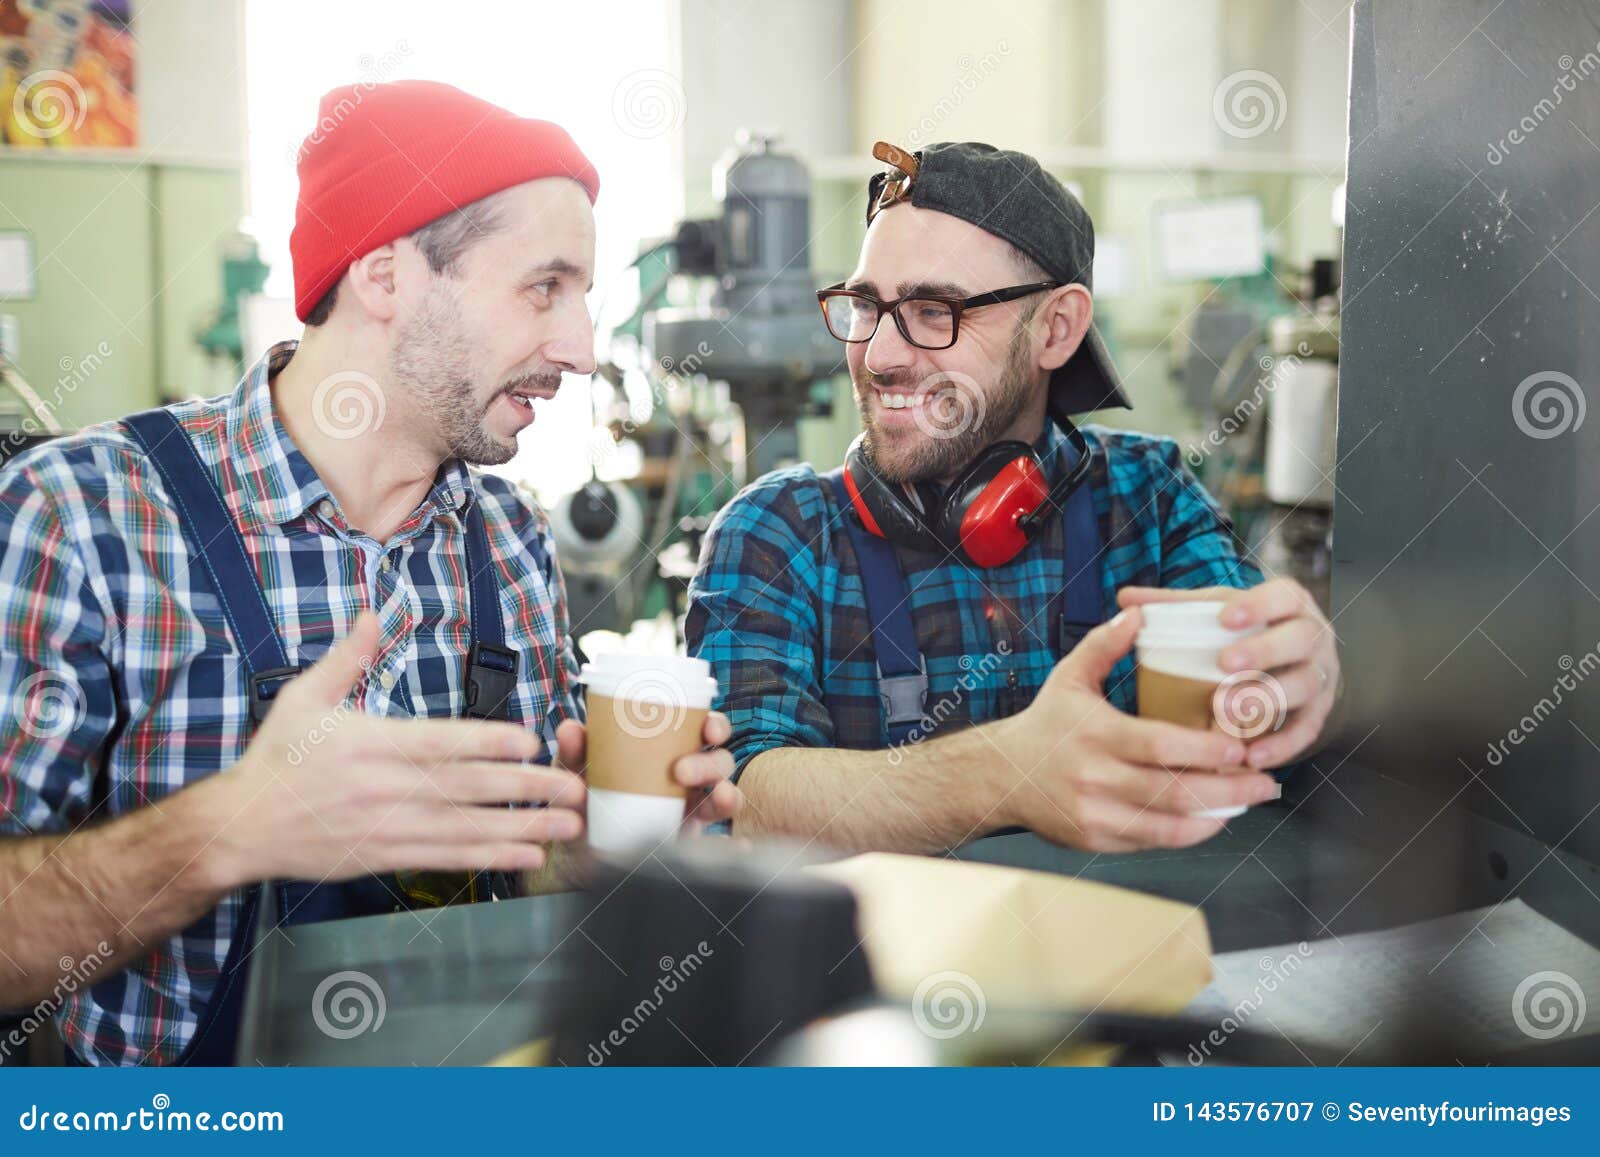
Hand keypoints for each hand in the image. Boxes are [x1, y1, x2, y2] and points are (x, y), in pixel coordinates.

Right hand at [201, 613, 586, 884]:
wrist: (240, 827)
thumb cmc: (275, 759)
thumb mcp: (303, 698)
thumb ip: (347, 658)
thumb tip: (373, 614)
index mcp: (369, 744)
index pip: (438, 742)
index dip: (487, 743)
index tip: (530, 741)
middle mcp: (383, 788)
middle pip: (466, 789)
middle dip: (525, 790)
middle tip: (573, 790)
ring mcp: (387, 828)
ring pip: (466, 829)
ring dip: (522, 829)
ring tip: (567, 827)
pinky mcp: (386, 857)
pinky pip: (447, 859)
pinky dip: (489, 859)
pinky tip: (527, 857)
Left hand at [552, 710, 741, 834]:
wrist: (578, 845)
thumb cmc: (585, 796)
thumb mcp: (576, 772)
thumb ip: (574, 752)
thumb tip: (570, 729)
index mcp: (667, 750)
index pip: (703, 730)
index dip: (715, 726)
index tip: (709, 730)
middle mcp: (686, 776)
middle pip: (719, 762)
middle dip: (711, 762)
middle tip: (681, 771)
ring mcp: (690, 809)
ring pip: (725, 797)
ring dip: (728, 795)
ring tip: (717, 799)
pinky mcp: (688, 839)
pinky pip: (720, 841)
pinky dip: (732, 843)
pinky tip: (737, 845)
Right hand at [998, 609, 1280, 852]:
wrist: (1002, 775)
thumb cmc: (1046, 723)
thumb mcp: (1069, 676)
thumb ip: (1105, 644)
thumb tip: (1139, 614)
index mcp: (1095, 733)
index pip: (1160, 746)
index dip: (1205, 750)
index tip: (1241, 747)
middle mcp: (1095, 778)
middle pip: (1174, 791)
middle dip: (1228, 788)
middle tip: (1265, 780)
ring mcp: (1095, 813)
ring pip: (1168, 824)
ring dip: (1217, 814)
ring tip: (1249, 799)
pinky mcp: (1096, 839)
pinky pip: (1152, 842)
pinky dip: (1189, 832)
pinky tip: (1214, 817)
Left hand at [1116, 578, 1341, 769]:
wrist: (1296, 663)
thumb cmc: (1248, 632)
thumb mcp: (1220, 610)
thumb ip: (1177, 604)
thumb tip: (1125, 598)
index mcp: (1289, 603)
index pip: (1283, 596)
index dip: (1258, 606)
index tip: (1225, 619)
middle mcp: (1313, 637)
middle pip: (1299, 641)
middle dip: (1263, 652)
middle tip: (1224, 666)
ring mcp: (1320, 676)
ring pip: (1304, 686)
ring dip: (1267, 699)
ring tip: (1226, 711)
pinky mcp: (1319, 714)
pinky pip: (1306, 731)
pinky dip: (1281, 745)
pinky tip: (1253, 756)